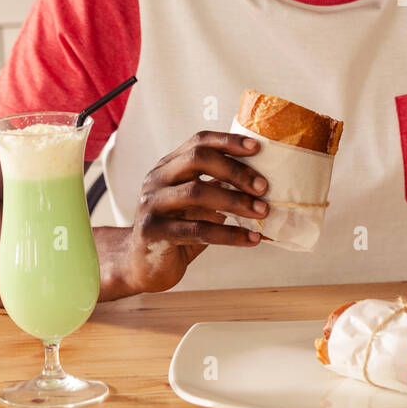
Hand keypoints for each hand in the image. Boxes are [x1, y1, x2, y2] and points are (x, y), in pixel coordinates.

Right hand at [120, 132, 268, 292]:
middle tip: (263, 187)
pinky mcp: (153, 232)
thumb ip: (219, 187)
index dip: (229, 141)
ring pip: (196, 192)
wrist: (143, 265)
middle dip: (235, 171)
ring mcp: (152, 204)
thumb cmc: (178, 230)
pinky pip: (197, 230)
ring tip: (262, 212)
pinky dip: (229, 234)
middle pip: (197, 159)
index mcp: (168, 166)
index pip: (199, 141)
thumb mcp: (197, 204)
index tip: (258, 148)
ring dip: (235, 202)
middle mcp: (156, 179)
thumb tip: (263, 183)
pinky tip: (251, 239)